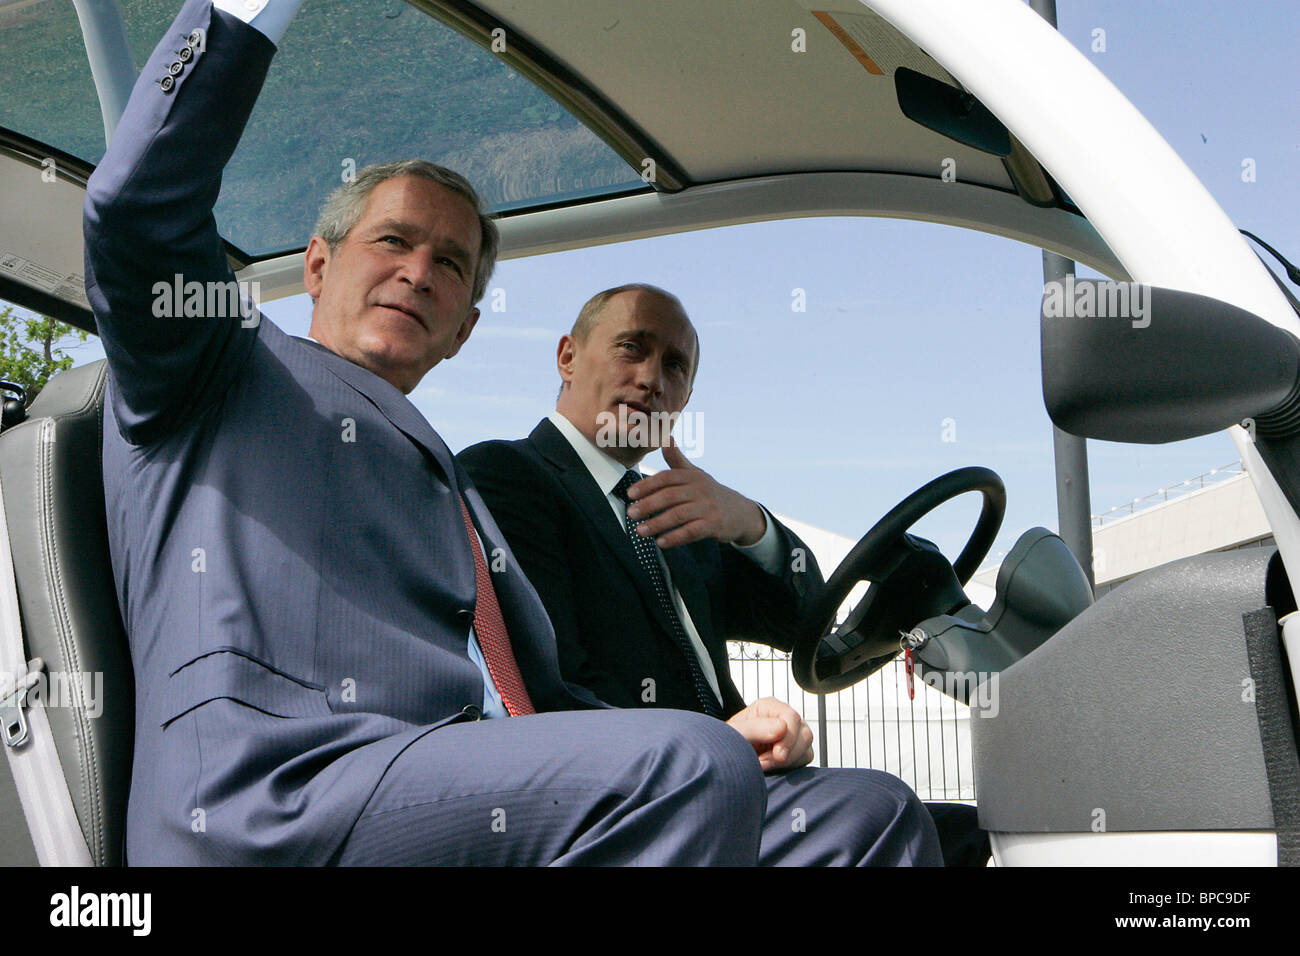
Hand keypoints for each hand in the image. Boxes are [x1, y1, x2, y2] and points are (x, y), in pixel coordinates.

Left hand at [625, 437, 765, 548]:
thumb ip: (677, 460)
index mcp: (692, 476)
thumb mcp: (695, 474)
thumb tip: (665, 438)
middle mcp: (700, 489)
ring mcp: (708, 507)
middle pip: (670, 496)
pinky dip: (675, 537)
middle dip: (648, 505)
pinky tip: (661, 542)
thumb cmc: (710, 493)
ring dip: (657, 524)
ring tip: (640, 531)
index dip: (647, 485)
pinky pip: (691, 532)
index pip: (666, 478)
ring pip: (678, 515)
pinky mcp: (714, 525)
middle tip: (631, 514)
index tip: (630, 494)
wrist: (741, 513)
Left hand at [726, 697, 814, 772]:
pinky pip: (804, 759)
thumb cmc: (728, 741)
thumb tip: (781, 728)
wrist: (727, 758)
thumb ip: (755, 728)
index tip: (778, 754)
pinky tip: (772, 767)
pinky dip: (791, 767)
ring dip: (787, 761)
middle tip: (764, 762)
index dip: (788, 738)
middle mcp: (784, 718)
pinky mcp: (795, 751)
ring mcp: (792, 734)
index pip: (791, 717)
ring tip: (763, 764)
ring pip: (806, 748)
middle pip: (804, 734)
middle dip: (787, 753)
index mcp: (769, 707)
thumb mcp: (735, 733)